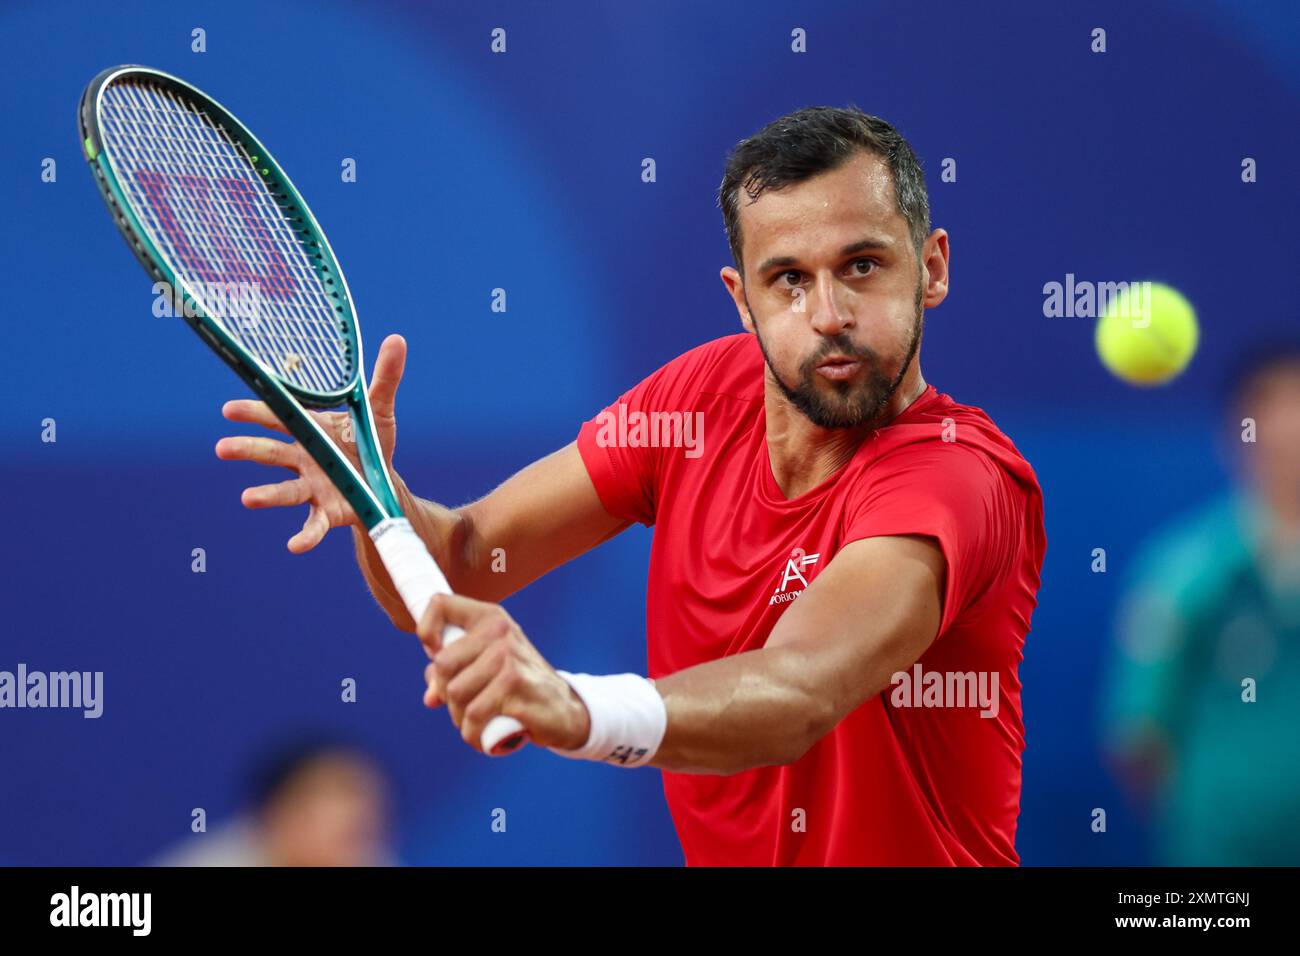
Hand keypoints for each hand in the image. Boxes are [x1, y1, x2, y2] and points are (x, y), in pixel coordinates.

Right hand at [215, 334, 406, 552]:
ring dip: (266, 495)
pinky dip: (305, 536)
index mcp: (310, 430)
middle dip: (247, 449)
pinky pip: (313, 525)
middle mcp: (303, 459)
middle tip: (222, 448)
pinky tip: (294, 547)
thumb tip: (397, 338)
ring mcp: (312, 487)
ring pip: (284, 490)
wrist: (384, 481)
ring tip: (247, 498)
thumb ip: (385, 377)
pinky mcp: (328, 511)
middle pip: (271, 452)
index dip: (254, 413)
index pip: (278, 418)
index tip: (229, 409)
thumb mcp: (379, 408)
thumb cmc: (371, 442)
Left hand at [418, 593, 590, 752]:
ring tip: (476, 723)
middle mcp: (499, 631)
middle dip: (445, 694)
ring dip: (459, 719)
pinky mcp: (515, 686)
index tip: (436, 656)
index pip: (439, 604)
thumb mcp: (488, 667)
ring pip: (456, 694)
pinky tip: (483, 737)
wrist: (564, 707)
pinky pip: (474, 715)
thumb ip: (456, 673)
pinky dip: (473, 733)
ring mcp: (509, 658)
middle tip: (463, 707)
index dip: (427, 633)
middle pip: (443, 665)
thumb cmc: (519, 685)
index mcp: (489, 617)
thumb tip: (430, 696)